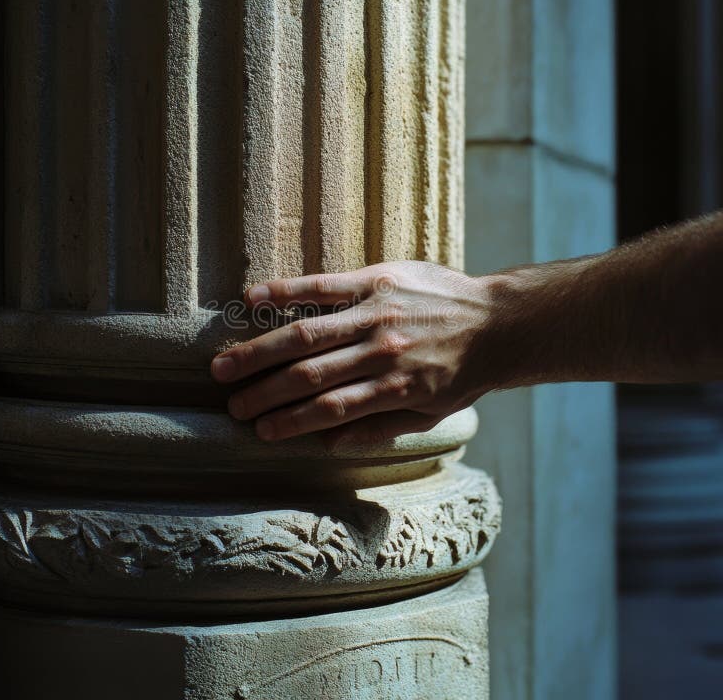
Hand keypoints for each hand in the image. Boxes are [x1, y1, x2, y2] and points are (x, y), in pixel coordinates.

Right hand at [210, 261, 492, 443]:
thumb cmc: (462, 373)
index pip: (328, 410)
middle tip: (231, 404)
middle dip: (263, 393)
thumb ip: (378, 428)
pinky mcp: (376, 279)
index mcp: (393, 387)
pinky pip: (323, 285)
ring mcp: (375, 312)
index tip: (259, 431)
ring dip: (260, 352)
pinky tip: (250, 298)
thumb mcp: (430, 413)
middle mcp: (380, 351)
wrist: (499, 322)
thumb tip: (326, 443)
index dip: (289, 423)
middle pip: (308, 375)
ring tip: (224, 366)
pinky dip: (284, 291)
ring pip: (305, 335)